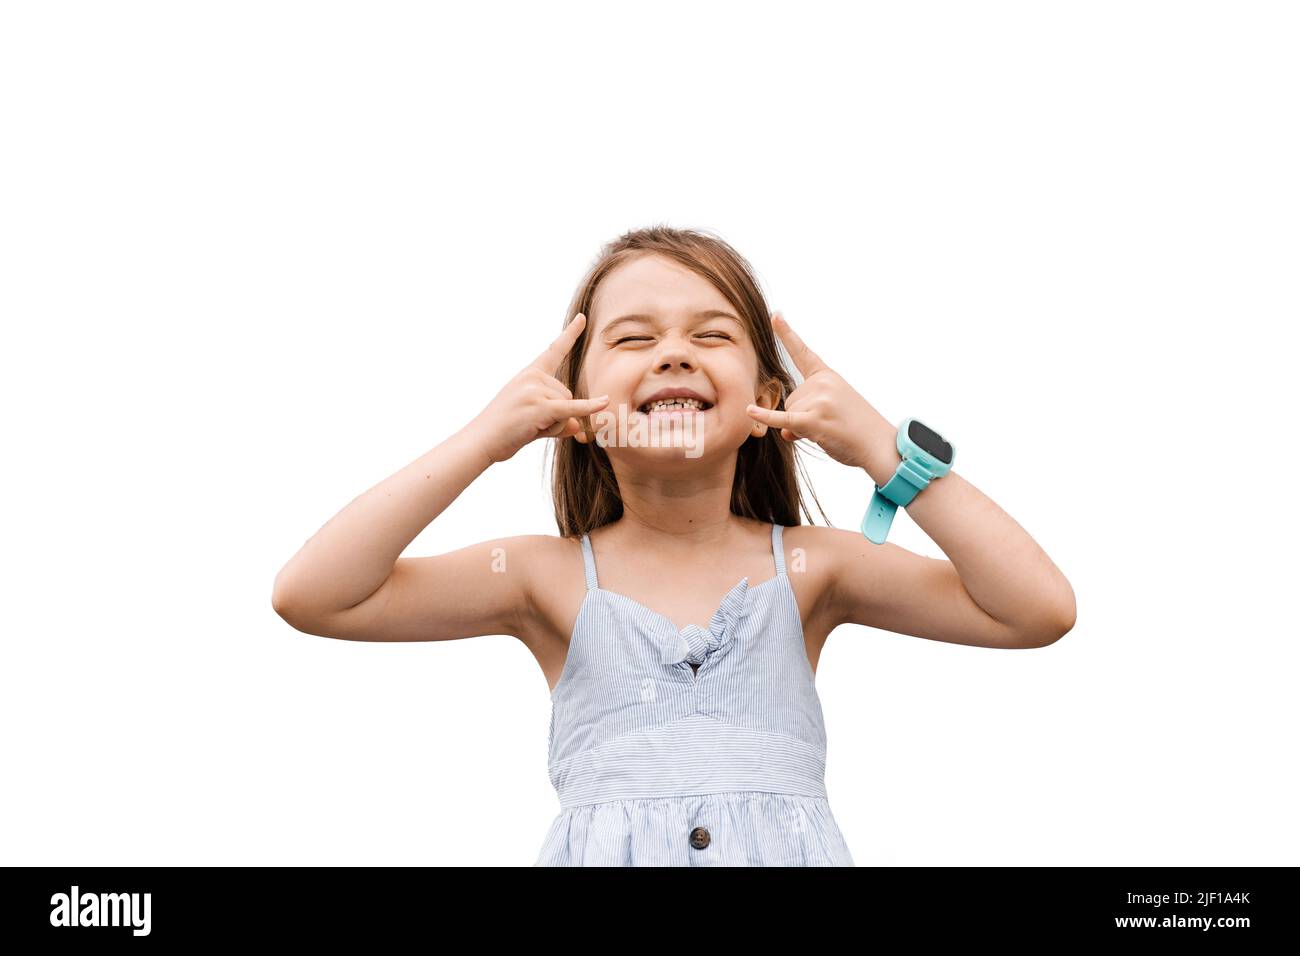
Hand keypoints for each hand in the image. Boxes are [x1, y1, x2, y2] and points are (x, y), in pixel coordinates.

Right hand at [466, 313, 609, 463]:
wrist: (480, 441)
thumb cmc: (503, 431)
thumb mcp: (532, 419)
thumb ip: (558, 420)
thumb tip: (577, 425)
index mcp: (530, 373)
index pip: (554, 350)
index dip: (570, 334)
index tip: (583, 318)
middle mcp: (533, 376)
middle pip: (568, 396)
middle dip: (557, 416)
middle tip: (529, 424)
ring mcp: (535, 390)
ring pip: (569, 409)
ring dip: (556, 426)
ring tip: (529, 428)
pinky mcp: (540, 407)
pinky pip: (572, 408)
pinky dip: (589, 408)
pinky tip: (605, 402)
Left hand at [746, 312, 888, 470]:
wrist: (880, 445)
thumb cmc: (858, 429)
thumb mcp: (832, 412)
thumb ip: (805, 415)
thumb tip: (786, 431)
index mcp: (828, 376)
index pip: (803, 353)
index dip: (786, 334)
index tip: (775, 315)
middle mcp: (822, 383)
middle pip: (790, 401)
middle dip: (803, 418)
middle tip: (831, 425)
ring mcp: (819, 400)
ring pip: (789, 415)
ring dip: (804, 429)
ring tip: (831, 432)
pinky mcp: (814, 420)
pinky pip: (783, 419)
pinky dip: (767, 418)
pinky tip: (749, 411)